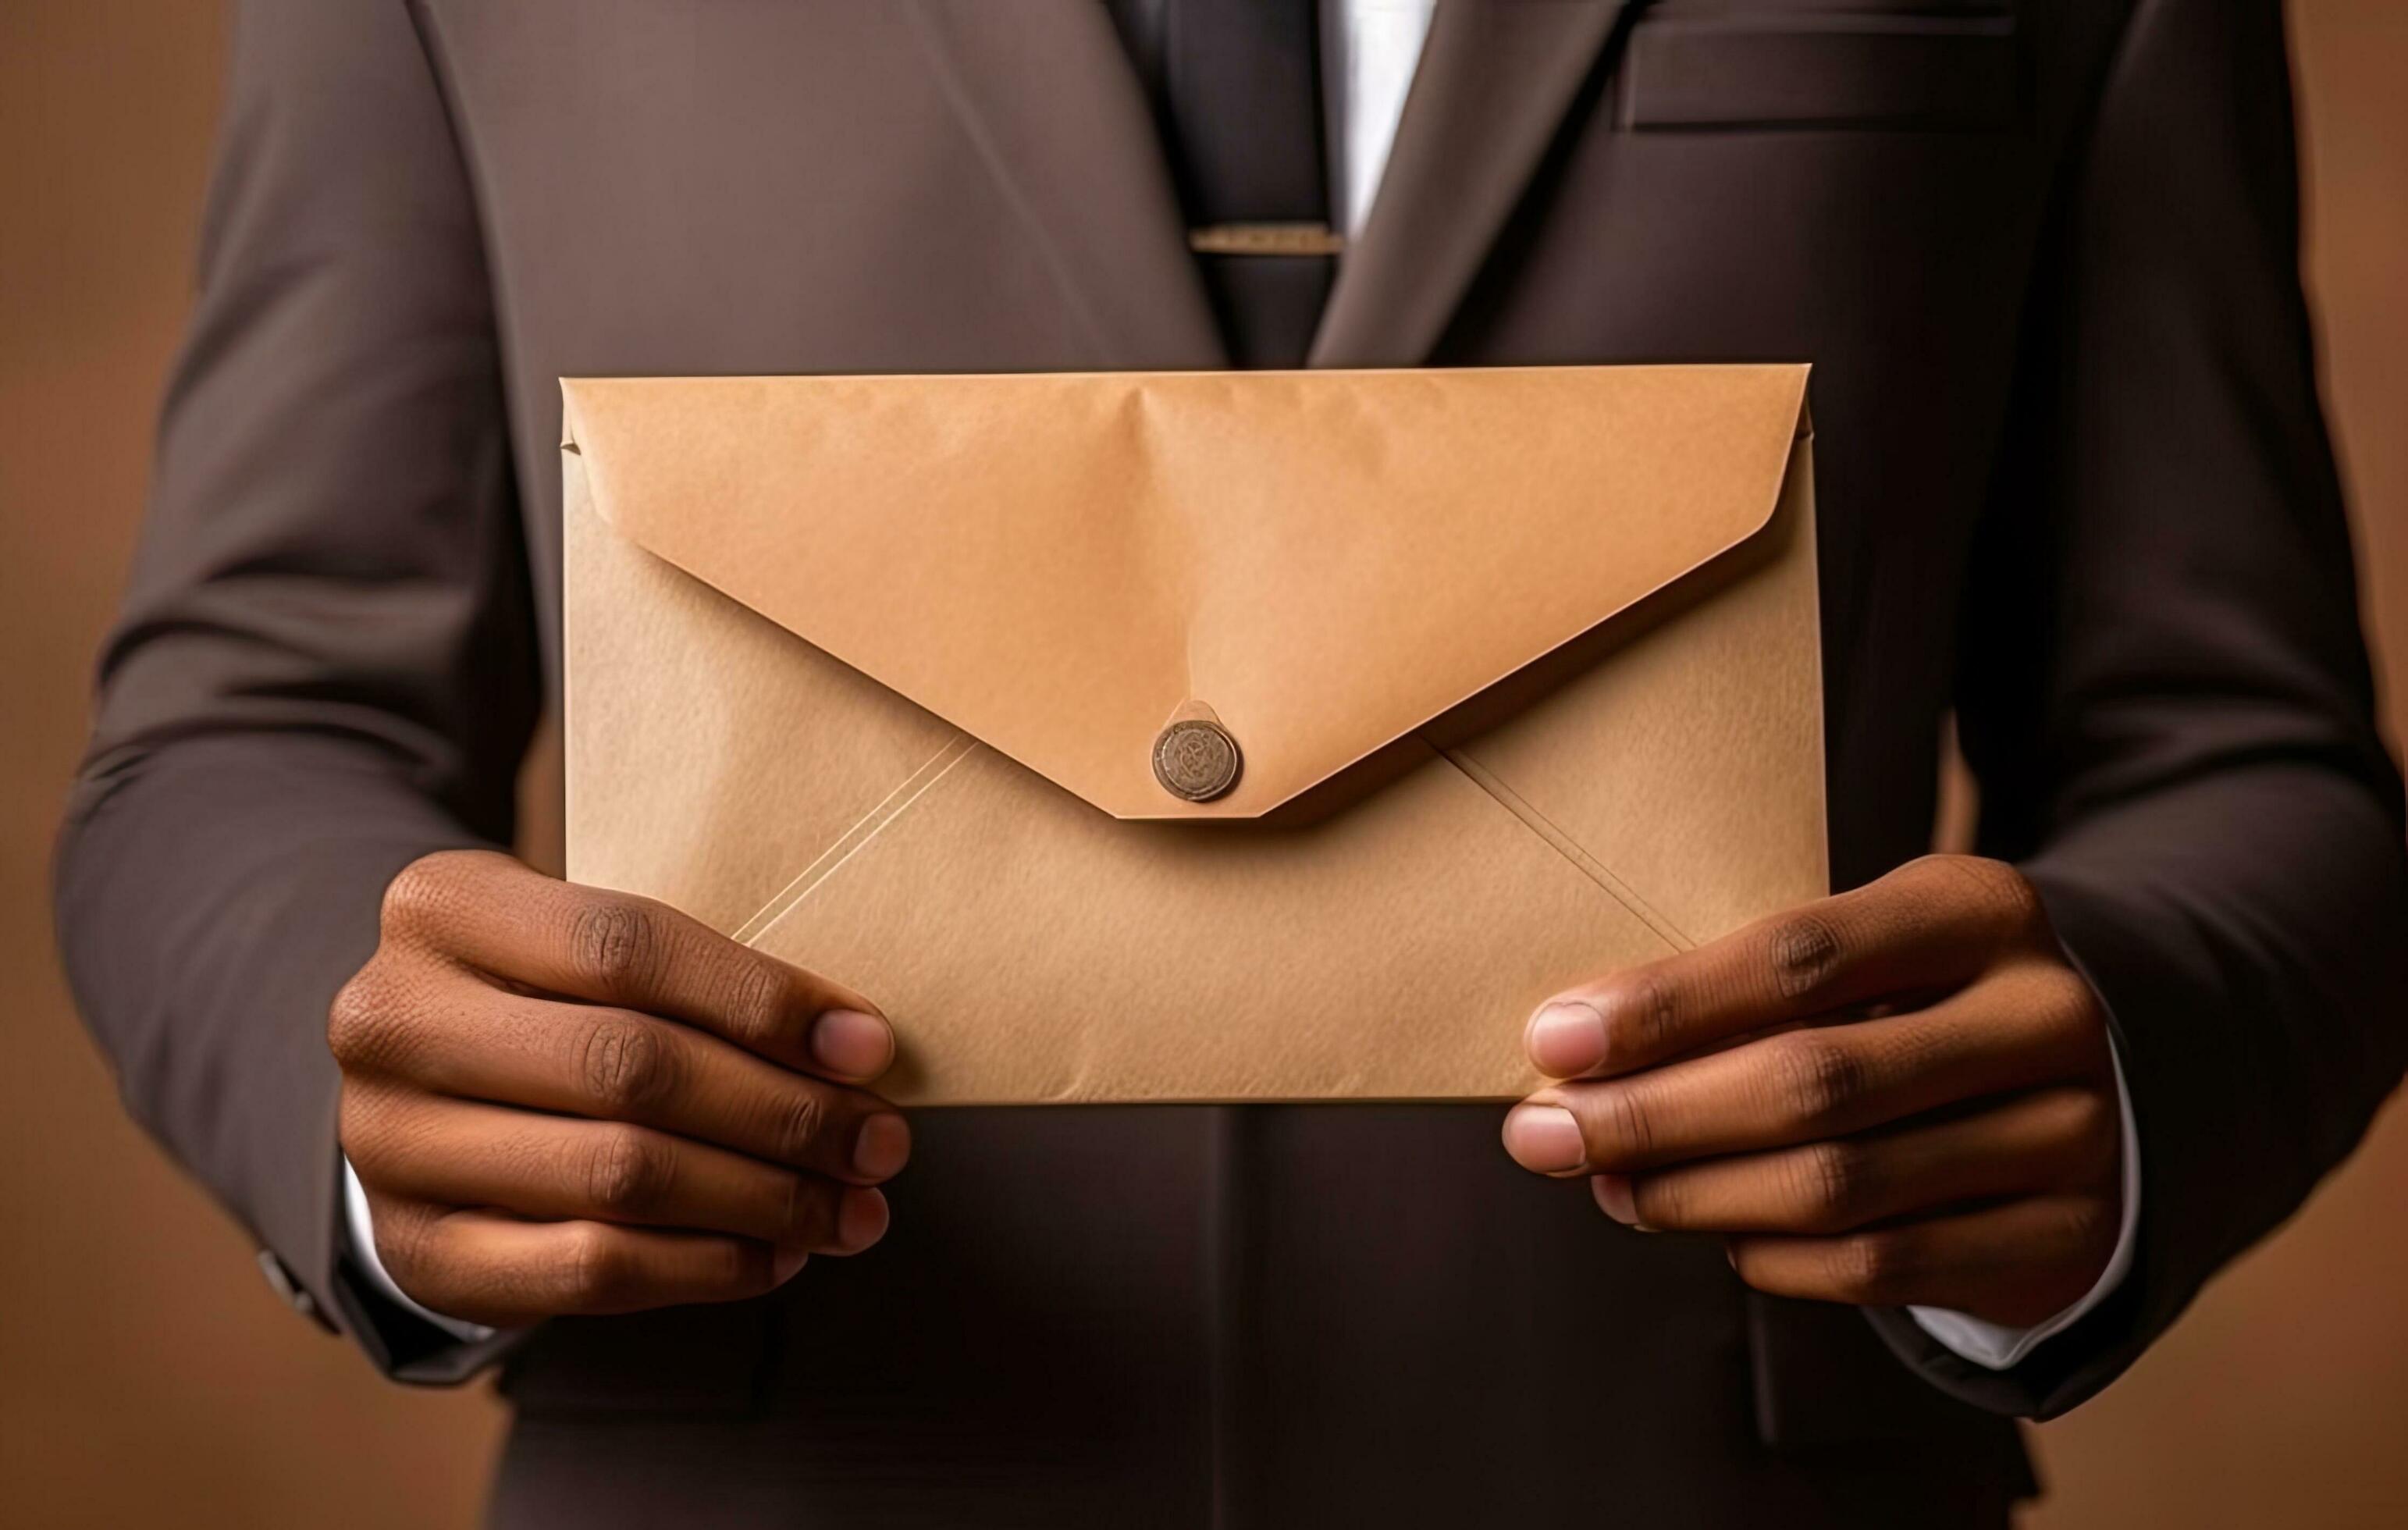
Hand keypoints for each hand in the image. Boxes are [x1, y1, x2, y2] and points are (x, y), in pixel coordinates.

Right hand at [331, 850, 907, 1326]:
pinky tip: (776, 1255)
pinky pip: (588, 1271)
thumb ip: (698, 978)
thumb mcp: (590, 948)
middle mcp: (393, 1021)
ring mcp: (391, 1145)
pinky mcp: (419, 1251)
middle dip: (784, 1112)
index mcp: (442, 907)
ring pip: (619, 1177)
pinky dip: (705, 1268)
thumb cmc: (550, 1000)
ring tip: (853, 1208)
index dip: (763, 1001)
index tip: (870, 1046)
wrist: (422, 1092)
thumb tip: (854, 1048)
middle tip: (880, 1141)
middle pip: (631, 1067)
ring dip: (764, 1199)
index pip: (629, 948)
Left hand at [1502, 855, 2121, 1326]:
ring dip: (1693, 1194)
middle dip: (1653, 1117)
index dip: (1663, 1007)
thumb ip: (1744, 989)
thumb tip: (1571, 1057)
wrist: (2082, 1081)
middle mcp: (2043, 1014)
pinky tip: (1713, 1232)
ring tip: (1610, 1185)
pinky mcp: (2065, 1236)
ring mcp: (2071, 1133)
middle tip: (1543, 1134)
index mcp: (1979, 909)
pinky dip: (1771, 1256)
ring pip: (1838, 1187)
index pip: (1798, 958)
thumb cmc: (1913, 1001)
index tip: (1551, 1040)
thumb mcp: (1862, 953)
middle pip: (1811, 1082)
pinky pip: (1880, 1267)